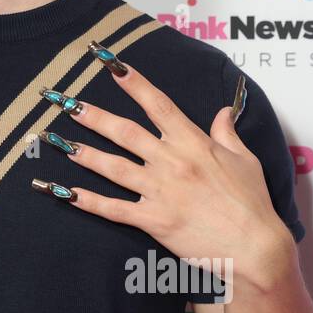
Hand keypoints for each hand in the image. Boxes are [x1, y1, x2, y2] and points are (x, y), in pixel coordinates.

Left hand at [53, 60, 294, 289]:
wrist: (255, 247)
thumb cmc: (253, 203)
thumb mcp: (244, 159)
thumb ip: (227, 132)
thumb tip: (223, 110)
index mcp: (193, 143)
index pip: (158, 104)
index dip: (133, 82)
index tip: (110, 64)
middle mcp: (172, 162)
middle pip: (124, 132)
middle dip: (92, 115)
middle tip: (66, 102)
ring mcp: (160, 192)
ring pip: (112, 167)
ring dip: (82, 152)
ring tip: (56, 140)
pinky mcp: (153, 221)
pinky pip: (113, 208)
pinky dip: (87, 200)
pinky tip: (64, 192)